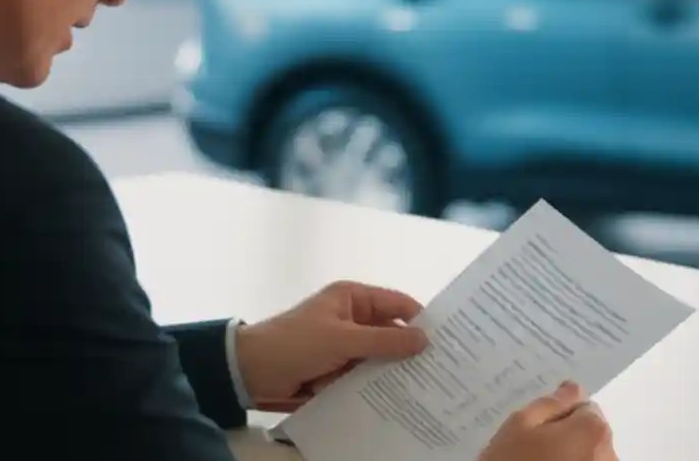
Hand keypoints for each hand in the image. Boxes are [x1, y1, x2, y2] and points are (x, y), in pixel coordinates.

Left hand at [235, 281, 427, 411]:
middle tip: (443, 371)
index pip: (398, 303)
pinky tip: (398, 401)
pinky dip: (376, 386)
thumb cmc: (295, 344)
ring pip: (380, 358)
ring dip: (394, 372)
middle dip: (411, 350)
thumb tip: (424, 339)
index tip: (449, 340)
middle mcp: (352, 318)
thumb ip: (384, 340)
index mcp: (353, 297)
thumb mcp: (342, 339)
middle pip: (392, 332)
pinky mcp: (337, 369)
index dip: (422, 319)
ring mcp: (345, 345)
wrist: (249, 374)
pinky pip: (365, 376)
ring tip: (427, 390)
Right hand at [479, 382, 617, 460]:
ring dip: (571, 458)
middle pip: (591, 434)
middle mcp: (609, 455)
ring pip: (589, 457)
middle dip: (568, 438)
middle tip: (533, 453)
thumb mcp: (519, 425)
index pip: (584, 408)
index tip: (537, 432)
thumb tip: (573, 389)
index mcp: (593, 430)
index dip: (559, 416)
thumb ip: (551, 403)